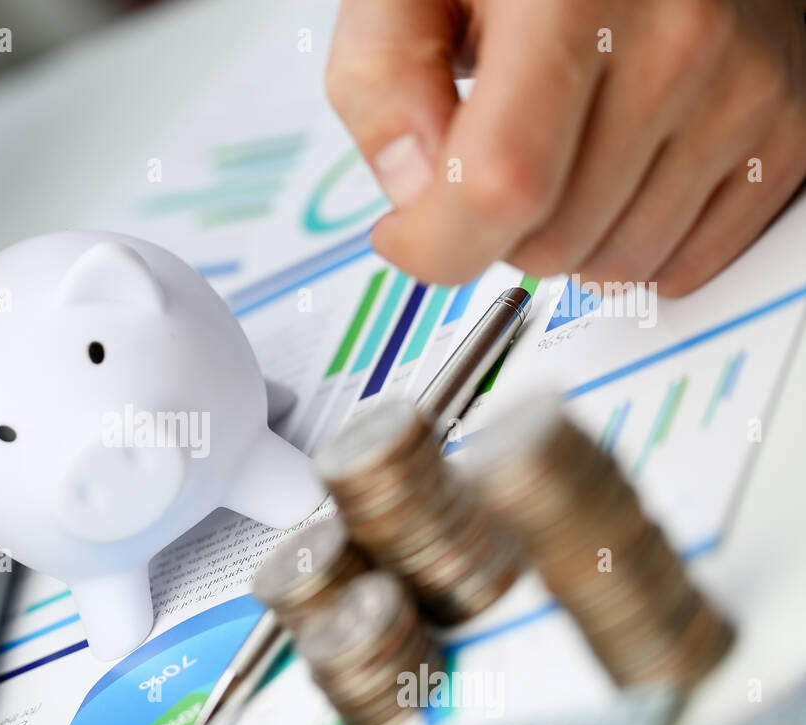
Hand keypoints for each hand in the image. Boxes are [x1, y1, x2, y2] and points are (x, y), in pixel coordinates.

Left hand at [326, 0, 805, 295]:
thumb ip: (382, 76)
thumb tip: (412, 186)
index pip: (501, 182)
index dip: (435, 242)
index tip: (406, 233)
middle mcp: (679, 36)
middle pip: (552, 240)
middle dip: (491, 231)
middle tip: (485, 160)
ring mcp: (743, 82)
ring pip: (617, 263)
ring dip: (562, 240)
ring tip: (554, 153)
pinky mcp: (784, 118)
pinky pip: (689, 257)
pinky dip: (632, 242)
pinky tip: (608, 176)